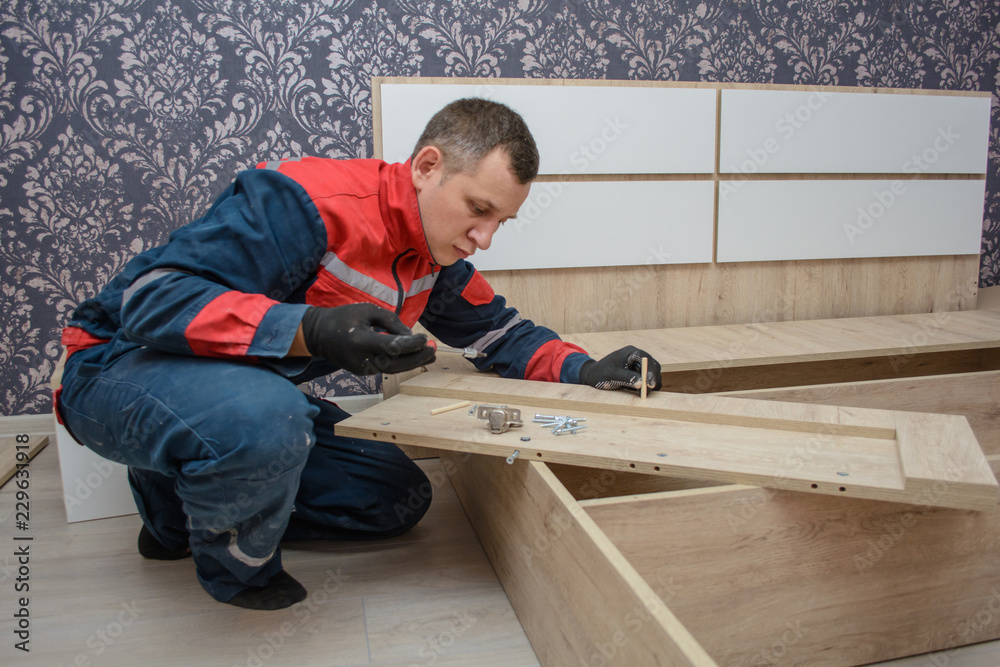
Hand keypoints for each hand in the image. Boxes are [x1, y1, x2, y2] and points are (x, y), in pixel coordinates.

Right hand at [300, 303, 435, 374]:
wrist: (319, 335)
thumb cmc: (345, 318)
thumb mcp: (368, 311)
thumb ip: (391, 322)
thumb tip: (411, 335)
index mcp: (361, 341)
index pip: (393, 347)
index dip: (412, 344)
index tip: (424, 338)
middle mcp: (362, 359)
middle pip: (396, 365)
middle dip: (418, 358)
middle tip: (433, 350)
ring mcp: (361, 369)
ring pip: (393, 370)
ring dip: (413, 363)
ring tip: (430, 355)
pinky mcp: (362, 372)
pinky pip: (385, 368)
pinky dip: (400, 362)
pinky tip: (413, 355)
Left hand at [579, 345, 661, 392]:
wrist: (593, 376)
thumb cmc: (601, 373)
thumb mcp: (612, 375)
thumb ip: (627, 377)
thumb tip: (641, 383)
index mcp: (631, 352)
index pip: (645, 358)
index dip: (650, 370)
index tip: (650, 384)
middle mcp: (637, 357)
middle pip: (652, 366)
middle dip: (652, 378)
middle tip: (647, 391)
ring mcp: (639, 365)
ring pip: (652, 374)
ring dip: (650, 384)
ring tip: (643, 393)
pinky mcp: (639, 374)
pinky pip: (648, 380)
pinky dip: (648, 387)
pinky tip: (642, 393)